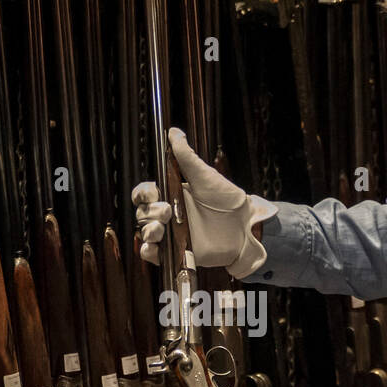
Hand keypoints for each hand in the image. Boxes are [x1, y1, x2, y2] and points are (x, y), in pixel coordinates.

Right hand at [131, 128, 277, 278]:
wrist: (243, 227)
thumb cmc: (227, 199)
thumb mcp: (205, 176)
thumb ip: (187, 156)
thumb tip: (174, 132)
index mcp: (172, 194)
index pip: (145, 194)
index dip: (143, 193)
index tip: (151, 192)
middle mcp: (169, 214)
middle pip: (143, 212)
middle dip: (151, 211)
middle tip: (168, 210)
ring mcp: (171, 234)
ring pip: (145, 232)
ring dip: (148, 229)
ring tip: (161, 227)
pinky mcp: (176, 252)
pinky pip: (154, 254)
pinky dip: (148, 251)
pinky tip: (153, 245)